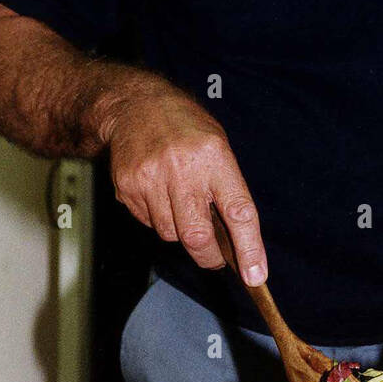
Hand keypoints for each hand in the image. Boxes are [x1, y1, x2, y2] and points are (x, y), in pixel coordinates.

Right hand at [103, 80, 266, 283]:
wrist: (136, 105)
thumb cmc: (186, 127)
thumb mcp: (218, 146)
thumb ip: (227, 189)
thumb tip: (237, 241)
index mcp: (215, 157)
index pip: (238, 211)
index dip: (250, 247)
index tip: (256, 275)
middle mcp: (182, 169)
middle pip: (197, 236)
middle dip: (209, 256)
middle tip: (215, 257)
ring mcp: (150, 179)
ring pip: (170, 234)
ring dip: (181, 233)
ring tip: (181, 204)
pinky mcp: (127, 187)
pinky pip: (147, 224)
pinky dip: (158, 220)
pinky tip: (159, 195)